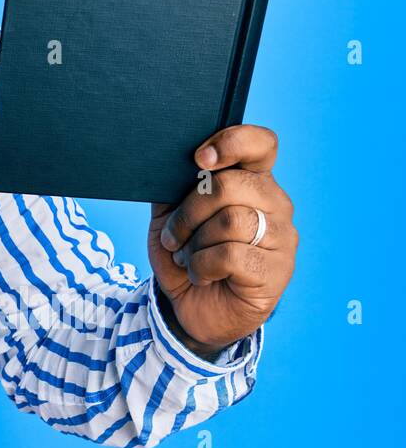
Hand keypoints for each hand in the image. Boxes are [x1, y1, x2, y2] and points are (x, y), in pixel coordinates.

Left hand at [147, 124, 297, 358]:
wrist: (190, 305)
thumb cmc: (185, 253)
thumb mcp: (170, 214)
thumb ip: (174, 184)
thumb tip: (166, 158)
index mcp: (252, 181)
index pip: (262, 144)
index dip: (233, 142)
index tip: (200, 158)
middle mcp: (275, 204)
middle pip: (231, 185)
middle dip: (189, 211)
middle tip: (173, 235)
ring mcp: (281, 238)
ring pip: (231, 221)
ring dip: (194, 243)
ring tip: (187, 258)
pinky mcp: (277, 271)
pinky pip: (232, 255)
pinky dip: (203, 266)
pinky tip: (201, 274)